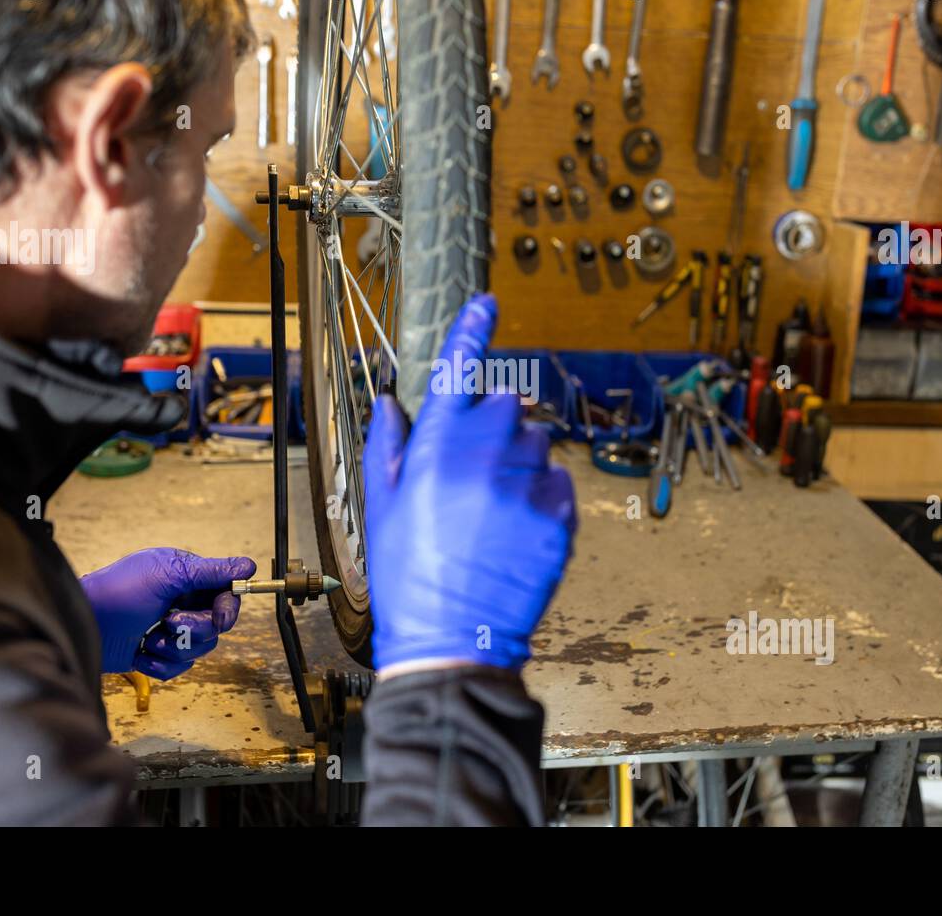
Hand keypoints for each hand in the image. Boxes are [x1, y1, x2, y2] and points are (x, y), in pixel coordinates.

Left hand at [81, 548, 253, 678]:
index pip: (226, 595)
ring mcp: (169, 631)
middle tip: (169, 622)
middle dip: (193, 629)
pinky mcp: (156, 654)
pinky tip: (140, 653)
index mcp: (187, 579)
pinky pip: (178, 668)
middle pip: (215, 626)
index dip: (227, 607)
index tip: (219, 616)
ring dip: (173, 647)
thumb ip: (209, 571)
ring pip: (199, 650)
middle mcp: (182, 603)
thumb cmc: (118, 593)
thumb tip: (248, 565)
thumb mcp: (166, 574)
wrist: (81, 626)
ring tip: (148, 638)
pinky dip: (160, 664)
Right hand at [363, 294, 576, 673]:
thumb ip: (387, 446)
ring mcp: (526, 487)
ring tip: (496, 504)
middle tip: (477, 464)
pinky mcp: (560, 517)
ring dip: (521, 458)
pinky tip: (518, 525)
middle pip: (505, 404)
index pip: (459, 370)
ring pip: (537, 441)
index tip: (487, 303)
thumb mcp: (381, 507)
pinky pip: (560, 481)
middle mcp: (484, 458)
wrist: (454, 638)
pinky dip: (544, 493)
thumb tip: (391, 401)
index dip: (473, 330)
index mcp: (435, 451)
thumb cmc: (408, 574)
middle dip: (494, 423)